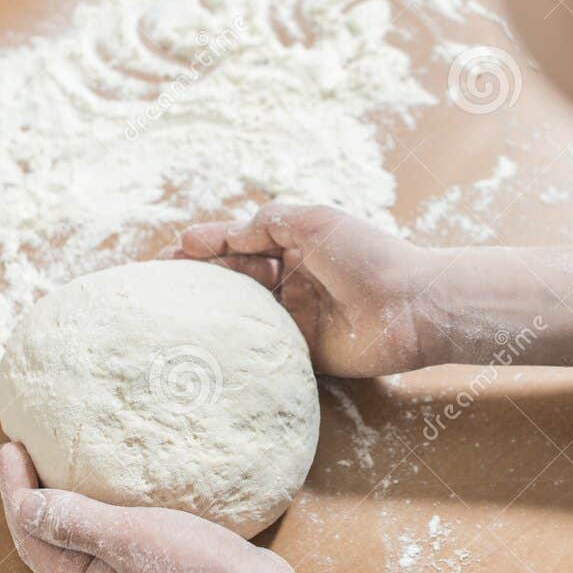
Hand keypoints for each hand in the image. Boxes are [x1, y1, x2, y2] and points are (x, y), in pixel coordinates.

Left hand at [0, 441, 297, 572]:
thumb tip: (22, 503)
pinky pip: (106, 540)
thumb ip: (74, 520)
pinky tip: (107, 491)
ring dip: (60, 503)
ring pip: (75, 540)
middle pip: (46, 541)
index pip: (30, 534)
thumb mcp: (130, 538)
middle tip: (20, 450)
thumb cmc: (198, 572)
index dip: (15, 489)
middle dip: (29, 497)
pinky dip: (94, 512)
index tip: (10, 445)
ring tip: (53, 466)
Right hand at [163, 203, 443, 376]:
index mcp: (296, 244)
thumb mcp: (314, 221)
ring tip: (169, 311)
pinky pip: (260, 347)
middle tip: (159, 281)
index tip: (174, 250)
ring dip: (209, 310)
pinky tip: (203, 345)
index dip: (206, 245)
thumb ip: (267, 222)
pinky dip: (233, 344)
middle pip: (235, 277)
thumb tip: (227, 235)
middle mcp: (293, 279)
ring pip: (242, 311)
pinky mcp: (302, 351)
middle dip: (198, 277)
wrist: (412, 308)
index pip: (241, 243)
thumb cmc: (368, 256)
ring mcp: (296, 316)